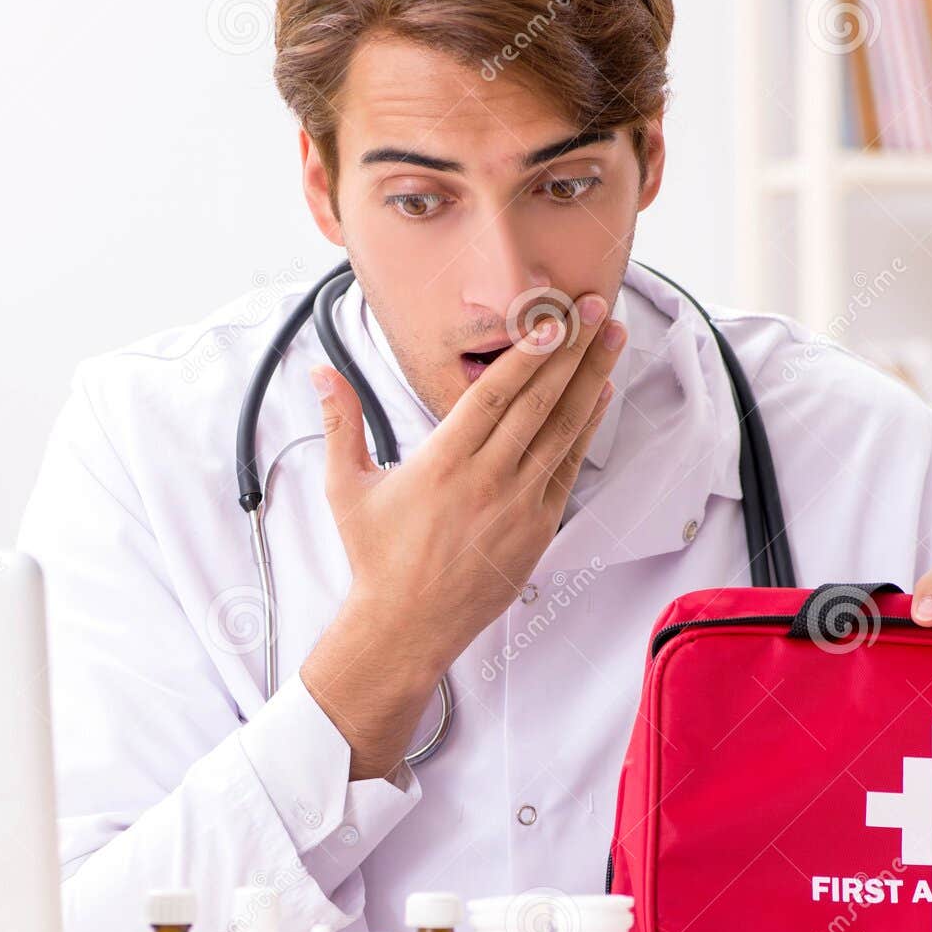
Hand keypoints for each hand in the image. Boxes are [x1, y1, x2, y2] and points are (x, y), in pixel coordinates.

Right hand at [300, 292, 625, 777]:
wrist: (406, 627)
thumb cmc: (376, 556)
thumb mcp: (346, 487)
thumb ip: (341, 423)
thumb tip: (319, 371)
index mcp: (442, 462)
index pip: (494, 395)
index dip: (528, 354)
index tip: (555, 318)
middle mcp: (486, 479)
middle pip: (538, 402)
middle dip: (572, 349)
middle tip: (597, 304)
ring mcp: (518, 504)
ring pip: (563, 429)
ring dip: (591, 379)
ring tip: (612, 335)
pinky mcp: (538, 528)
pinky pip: (568, 466)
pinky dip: (587, 427)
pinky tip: (600, 394)